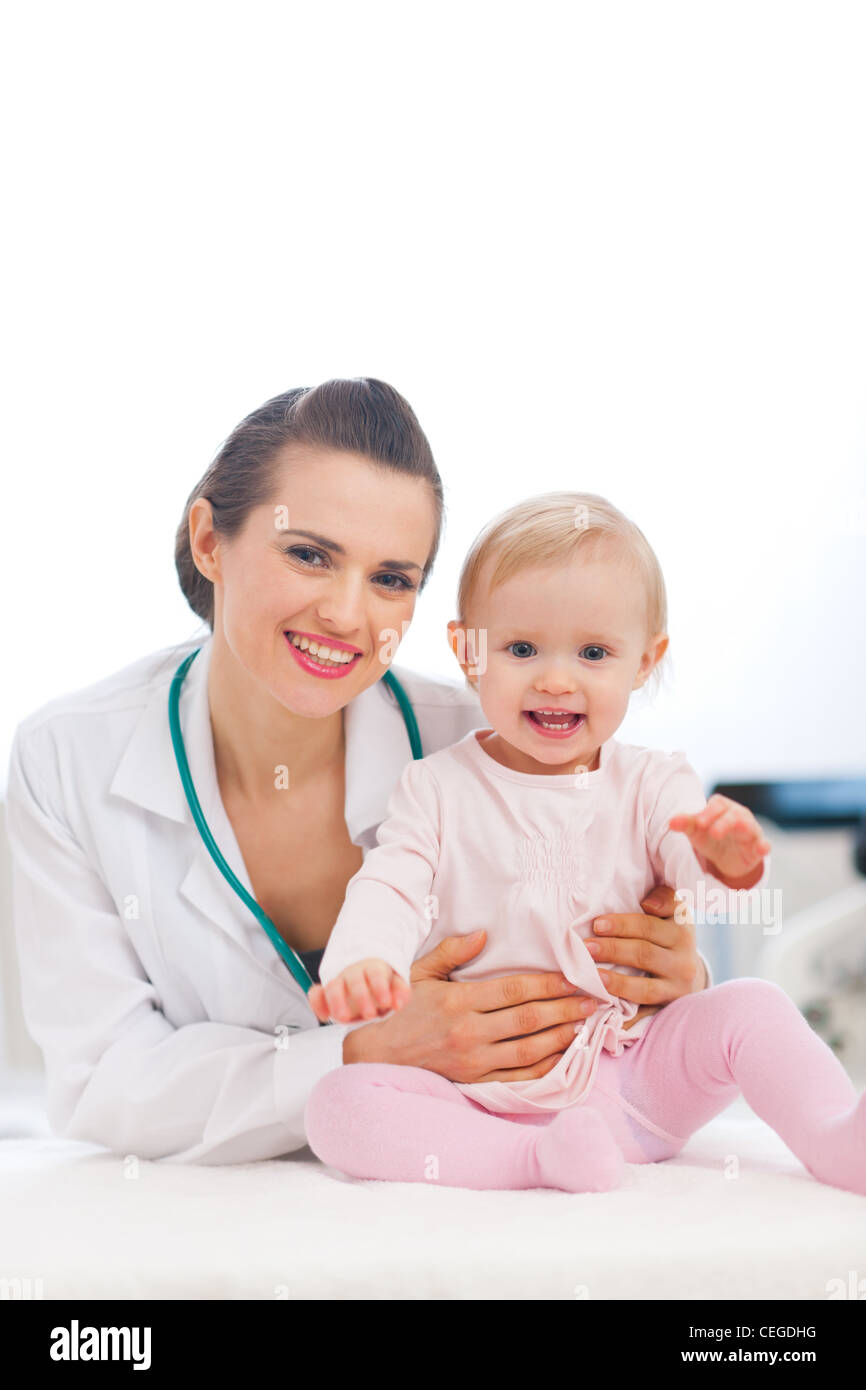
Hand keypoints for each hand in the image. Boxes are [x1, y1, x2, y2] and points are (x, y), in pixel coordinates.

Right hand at [308, 958, 411, 1023]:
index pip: (375, 973)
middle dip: (361, 996)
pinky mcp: (325, 991)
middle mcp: (353, 973)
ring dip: (336, 1001)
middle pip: (354, 980)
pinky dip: (317, 1004)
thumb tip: (398, 1004)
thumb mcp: (396, 984)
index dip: (379, 987)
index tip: (386, 1002)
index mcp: (373, 969)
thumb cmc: (383, 982)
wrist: (364, 969)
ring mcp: (338, 981)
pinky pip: (316, 994)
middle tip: (369, 1014)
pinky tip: (324, 1016)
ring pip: (333, 986)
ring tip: (343, 1018)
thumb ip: (400, 992)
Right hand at [342, 931, 601, 1081]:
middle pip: (529, 1019)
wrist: (375, 1055)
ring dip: (562, 1037)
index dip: (548, 984)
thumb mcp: (420, 973)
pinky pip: (518, 1078)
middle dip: (565, 1008)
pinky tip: (563, 1056)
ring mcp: (474, 1062)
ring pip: (530, 1050)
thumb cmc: (400, 1010)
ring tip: (585, 1025)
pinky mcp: (474, 1083)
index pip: (515, 990)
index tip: (573, 978)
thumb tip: (483, 933)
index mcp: (459, 1001)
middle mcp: (470, 1032)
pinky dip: (545, 1068)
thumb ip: (453, 952)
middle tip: (594, 999)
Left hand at [584, 884, 706, 1029]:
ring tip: (593, 976)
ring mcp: (678, 987)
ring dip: (617, 982)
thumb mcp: (673, 912)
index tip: (597, 924)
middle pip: (644, 954)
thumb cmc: (670, 934)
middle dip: (612, 950)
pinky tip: (604, 1011)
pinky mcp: (669, 1007)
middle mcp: (684, 959)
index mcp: (682, 930)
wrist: (689, 972)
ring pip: (645, 987)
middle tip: (585, 947)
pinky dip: (626, 1016)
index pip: (650, 926)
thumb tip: (648, 903)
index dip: (623, 925)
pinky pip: (645, 1013)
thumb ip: (663, 899)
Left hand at [669, 793, 770, 888]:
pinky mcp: (758, 848)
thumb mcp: (697, 832)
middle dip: (723, 822)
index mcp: (723, 808)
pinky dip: (764, 846)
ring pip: (750, 827)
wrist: (727, 859)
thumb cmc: (711, 838)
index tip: (698, 823)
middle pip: (734, 814)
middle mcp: (740, 816)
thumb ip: (685, 824)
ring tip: (735, 838)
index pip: (718, 804)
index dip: (709, 812)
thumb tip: (670, 822)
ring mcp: (751, 831)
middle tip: (712, 833)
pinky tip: (763, 848)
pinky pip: (764, 845)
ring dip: (742, 829)